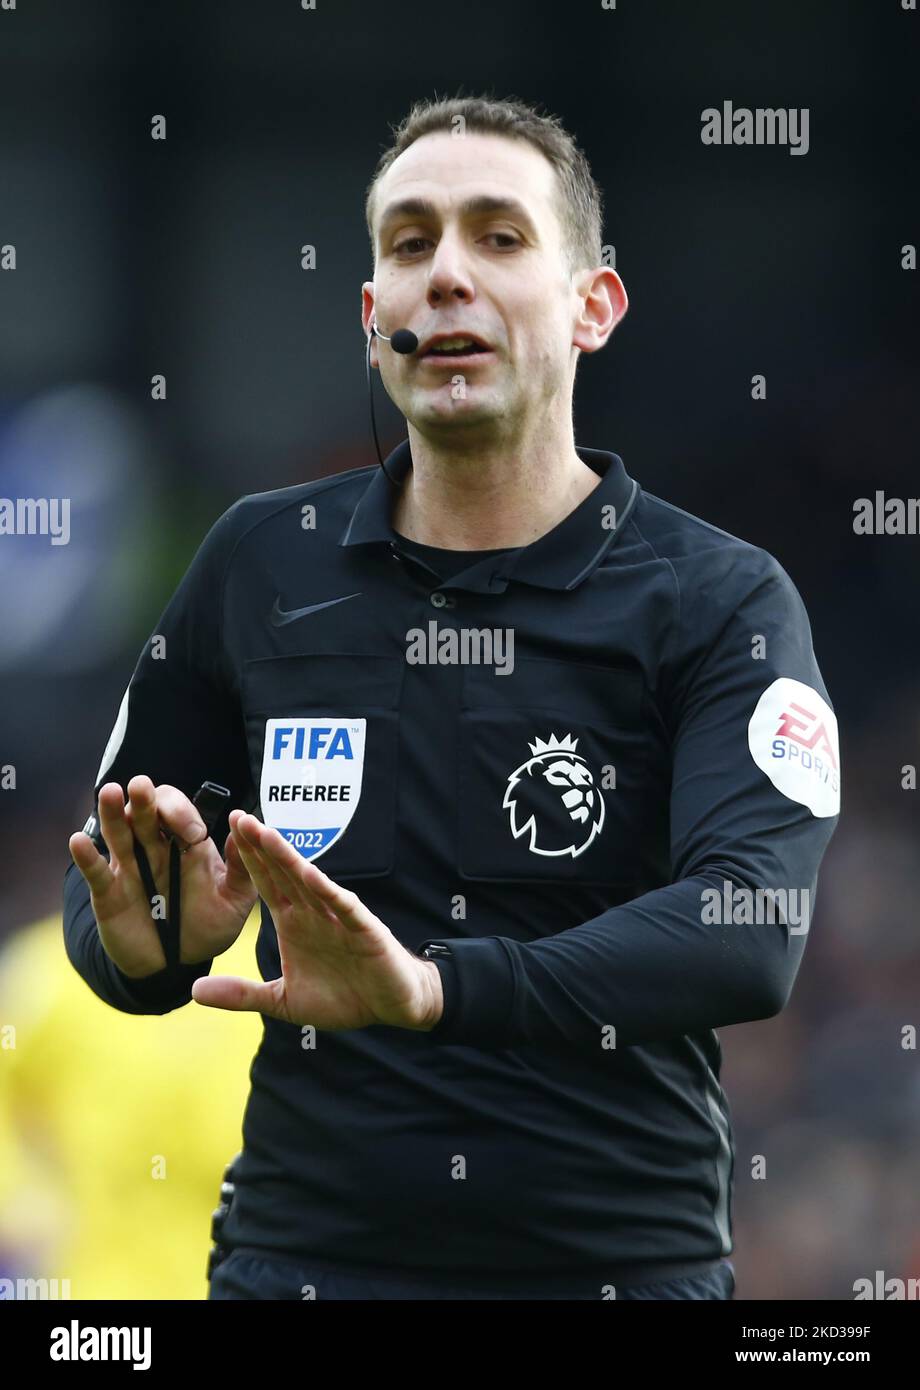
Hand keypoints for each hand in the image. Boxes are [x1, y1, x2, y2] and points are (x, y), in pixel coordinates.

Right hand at [68, 776, 257, 978]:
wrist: (177, 965)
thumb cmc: (206, 927)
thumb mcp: (234, 901)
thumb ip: (243, 868)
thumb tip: (244, 825)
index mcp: (185, 845)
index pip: (179, 812)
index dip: (183, 814)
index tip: (194, 834)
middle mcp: (154, 849)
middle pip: (145, 814)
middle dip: (145, 800)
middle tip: (142, 786)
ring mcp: (128, 868)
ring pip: (117, 832)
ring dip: (112, 812)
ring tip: (110, 792)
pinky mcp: (108, 893)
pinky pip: (95, 871)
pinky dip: (86, 856)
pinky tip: (79, 840)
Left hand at [190, 810, 443, 1031]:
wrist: (390, 1006)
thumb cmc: (343, 998)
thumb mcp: (283, 1001)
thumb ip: (241, 993)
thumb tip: (194, 989)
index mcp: (294, 923)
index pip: (266, 883)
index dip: (247, 858)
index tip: (226, 829)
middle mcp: (314, 913)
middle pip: (283, 873)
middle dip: (261, 845)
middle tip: (237, 816)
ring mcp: (339, 918)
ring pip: (309, 882)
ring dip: (288, 858)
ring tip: (266, 834)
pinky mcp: (364, 930)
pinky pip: (343, 907)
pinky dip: (327, 891)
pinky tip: (310, 874)